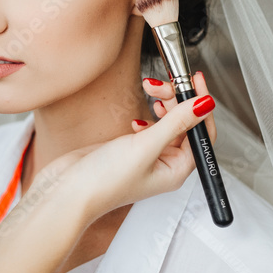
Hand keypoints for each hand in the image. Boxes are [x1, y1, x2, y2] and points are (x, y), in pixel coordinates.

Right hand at [34, 90, 215, 224]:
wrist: (66, 191)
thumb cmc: (103, 182)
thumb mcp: (145, 147)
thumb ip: (176, 122)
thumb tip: (205, 103)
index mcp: (177, 170)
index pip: (202, 132)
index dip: (201, 104)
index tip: (195, 80)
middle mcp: (165, 165)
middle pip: (185, 124)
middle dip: (176, 100)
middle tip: (160, 85)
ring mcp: (146, 157)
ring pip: (167, 123)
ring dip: (162, 104)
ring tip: (149, 90)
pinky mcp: (129, 151)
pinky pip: (150, 128)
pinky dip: (148, 116)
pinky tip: (138, 117)